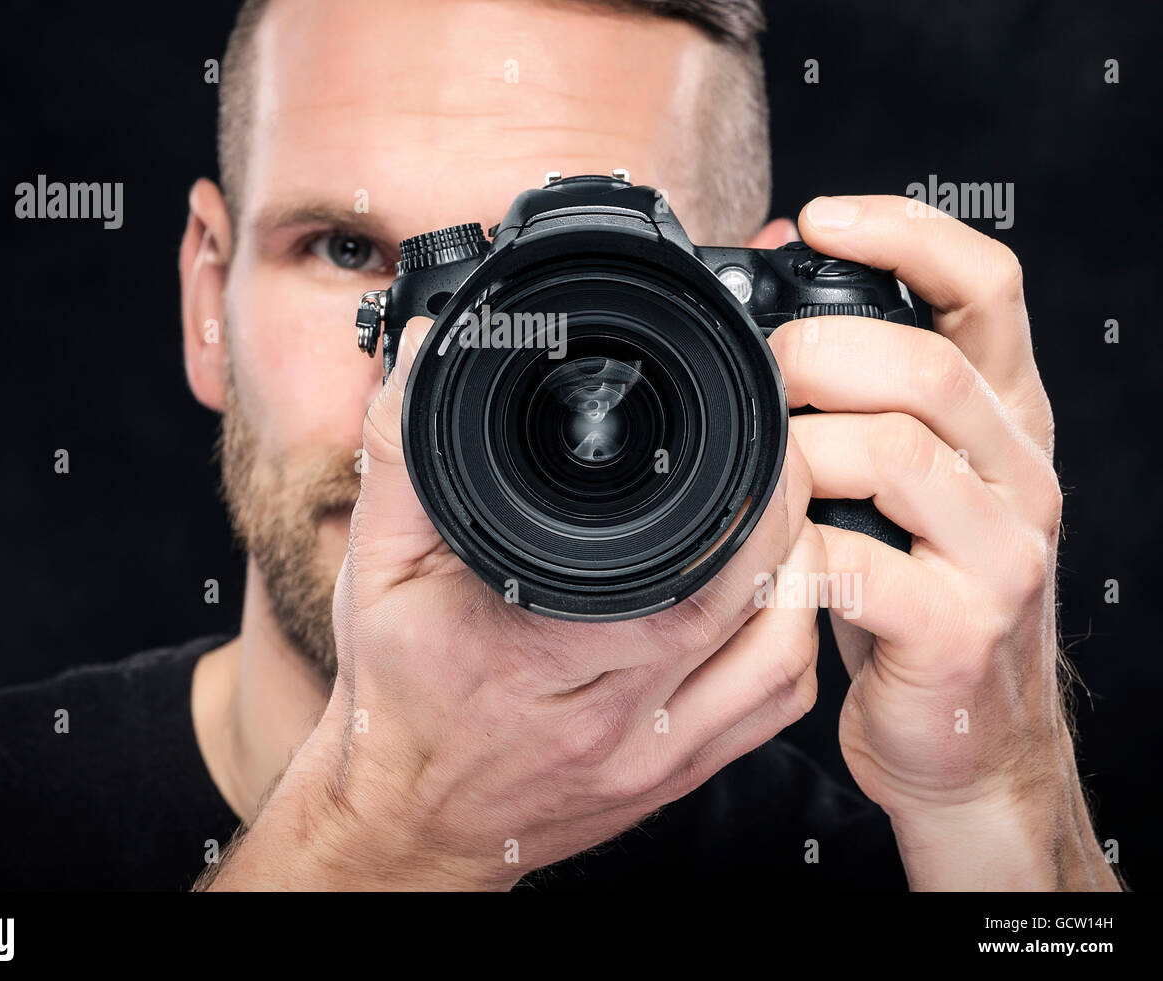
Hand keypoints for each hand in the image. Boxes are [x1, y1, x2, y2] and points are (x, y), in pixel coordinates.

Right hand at [209, 317, 825, 890]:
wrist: (403, 822)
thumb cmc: (394, 699)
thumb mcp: (377, 566)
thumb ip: (399, 455)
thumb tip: (423, 358)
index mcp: (544, 653)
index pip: (686, 565)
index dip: (744, 492)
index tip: (747, 430)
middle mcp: (615, 714)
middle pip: (756, 602)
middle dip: (783, 513)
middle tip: (773, 454)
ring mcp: (656, 755)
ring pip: (785, 658)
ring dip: (802, 576)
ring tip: (778, 516)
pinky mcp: (677, 777)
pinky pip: (774, 710)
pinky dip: (794, 641)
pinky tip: (775, 600)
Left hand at [772, 194, 1117, 889]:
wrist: (964, 732)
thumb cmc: (913, 583)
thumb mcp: (902, 474)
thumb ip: (859, 380)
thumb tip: (777, 254)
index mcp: (1004, 416)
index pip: (987, 285)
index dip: (907, 233)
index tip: (819, 218)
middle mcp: (1020, 472)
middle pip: (928, 364)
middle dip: (819, 350)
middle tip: (758, 367)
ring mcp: (1003, 553)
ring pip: (893, 453)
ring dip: (800, 448)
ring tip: (756, 463)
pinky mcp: (962, 628)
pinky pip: (861, 564)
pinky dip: (793, 548)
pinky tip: (764, 550)